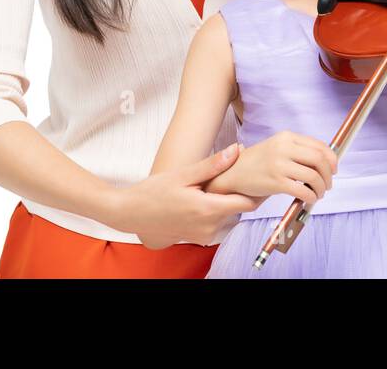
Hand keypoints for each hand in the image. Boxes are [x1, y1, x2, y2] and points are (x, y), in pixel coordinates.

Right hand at [113, 144, 266, 248]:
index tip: (257, 174)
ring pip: (227, 214)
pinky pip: (216, 221)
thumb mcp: (183, 174)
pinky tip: (206, 194)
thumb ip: (213, 165)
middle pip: (239, 208)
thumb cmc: (153, 192)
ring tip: (221, 180)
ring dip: (227, 199)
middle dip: (241, 190)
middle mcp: (209, 227)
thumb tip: (238, 150)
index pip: (248, 203)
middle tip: (239, 170)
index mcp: (208, 210)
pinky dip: (216, 208)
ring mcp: (203, 235)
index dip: (256, 188)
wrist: (129, 214)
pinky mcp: (197, 237)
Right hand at [204, 131, 337, 206]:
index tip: (334, 169)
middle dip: (329, 174)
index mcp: (287, 137)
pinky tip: (309, 199)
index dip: (332, 159)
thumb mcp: (278, 147)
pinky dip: (311, 196)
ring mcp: (279, 164)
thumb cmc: (258, 162)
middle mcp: (284, 148)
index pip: (319, 146)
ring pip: (313, 176)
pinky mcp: (275, 181)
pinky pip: (301, 190)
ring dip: (321, 187)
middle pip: (319, 160)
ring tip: (319, 193)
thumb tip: (324, 162)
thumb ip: (298, 151)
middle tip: (328, 184)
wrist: (232, 173)